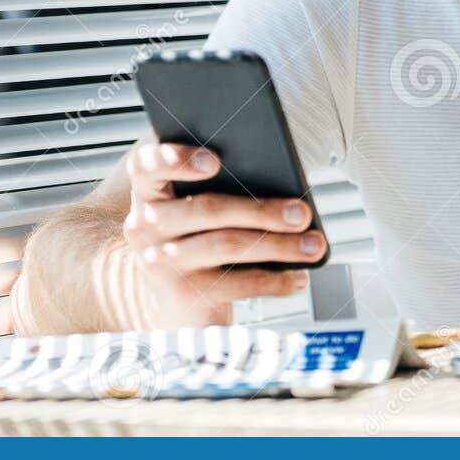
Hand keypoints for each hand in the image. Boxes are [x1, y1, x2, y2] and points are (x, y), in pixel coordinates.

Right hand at [120, 141, 325, 327]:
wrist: (173, 300)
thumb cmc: (195, 238)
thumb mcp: (192, 208)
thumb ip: (216, 185)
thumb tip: (277, 179)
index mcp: (148, 193)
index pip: (145, 166)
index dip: (175, 159)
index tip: (214, 160)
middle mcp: (146, 227)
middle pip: (206, 209)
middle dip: (261, 210)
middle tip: (302, 213)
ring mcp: (162, 263)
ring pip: (228, 245)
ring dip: (279, 245)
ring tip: (314, 244)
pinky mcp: (184, 296)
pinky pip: (237, 284)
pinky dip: (275, 280)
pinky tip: (298, 277)